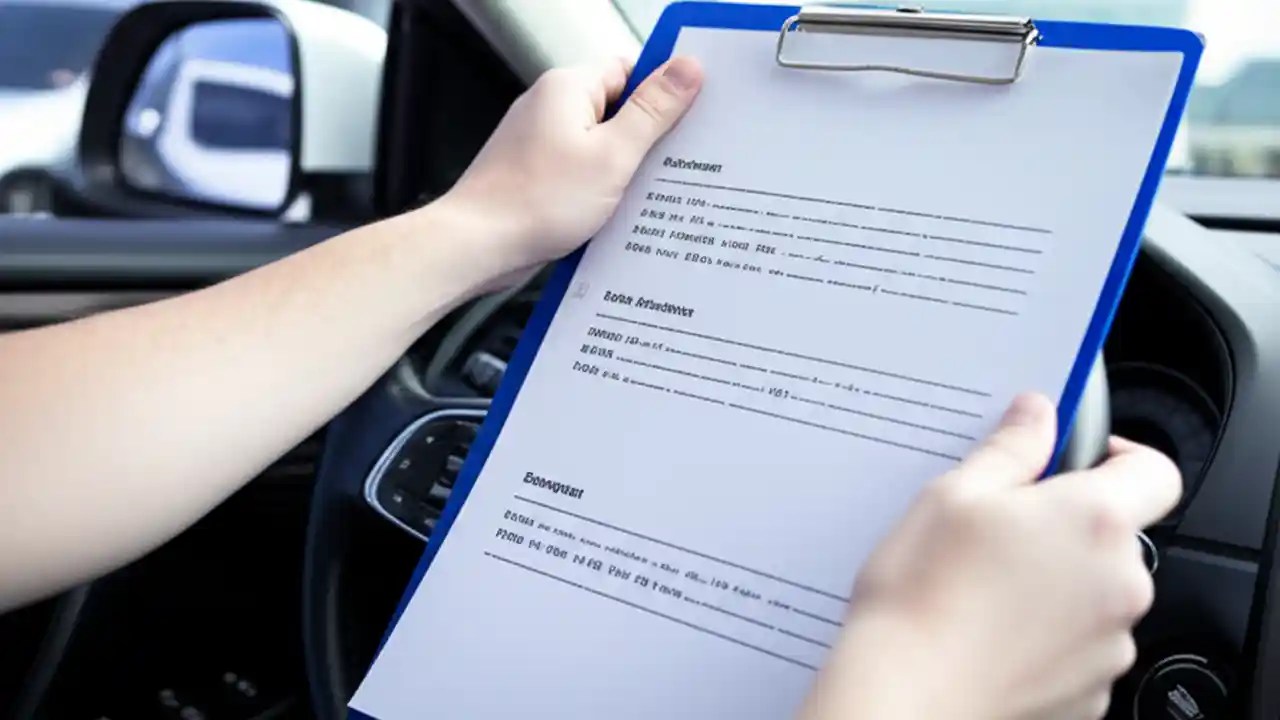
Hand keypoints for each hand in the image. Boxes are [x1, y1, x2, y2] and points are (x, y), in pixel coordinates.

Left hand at [441, 56, 703, 282]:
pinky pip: (582, 171)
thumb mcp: (612, 155)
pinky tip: (616, 212)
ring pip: (601, 145)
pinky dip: (601, 188)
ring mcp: (541, 142)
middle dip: (648, 137)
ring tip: (646, 193)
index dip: (663, 90)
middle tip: (675, 163)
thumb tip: (687, 68)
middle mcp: (550, 108)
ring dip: (625, 168)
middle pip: (617, 108)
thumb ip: (652, 111)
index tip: (692, 112)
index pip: (630, 69)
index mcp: (568, 88)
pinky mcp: (537, 174)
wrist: (477, 246)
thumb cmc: (534, 201)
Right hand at [799, 394, 1180, 719]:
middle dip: (1068, 524)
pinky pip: (1081, 643)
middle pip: (1117, 534)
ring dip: (1058, 581)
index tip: (1076, 460)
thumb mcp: (954, 495)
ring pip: (1097, 591)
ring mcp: (1111, 643)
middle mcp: (1121, 583)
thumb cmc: (923, 594)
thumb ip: (1011, 448)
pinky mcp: (1092, 691)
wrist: (906, 694)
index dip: (1120, 457)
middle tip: (999, 528)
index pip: (1155, 470)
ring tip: (986, 586)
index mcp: (1095, 520)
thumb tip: (1039, 413)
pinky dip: (1048, 633)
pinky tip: (991, 630)